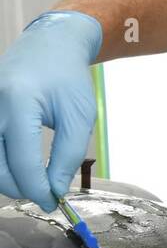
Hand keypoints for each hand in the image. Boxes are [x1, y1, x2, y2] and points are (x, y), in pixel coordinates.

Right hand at [0, 10, 102, 211]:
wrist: (49, 45)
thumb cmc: (68, 77)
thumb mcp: (79, 116)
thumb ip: (68, 156)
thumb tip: (55, 191)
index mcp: (19, 103)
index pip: (22, 162)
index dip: (38, 189)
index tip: (54, 202)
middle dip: (21, 189)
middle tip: (45, 196)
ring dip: (9, 180)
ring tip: (34, 182)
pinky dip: (2, 164)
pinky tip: (20, 167)